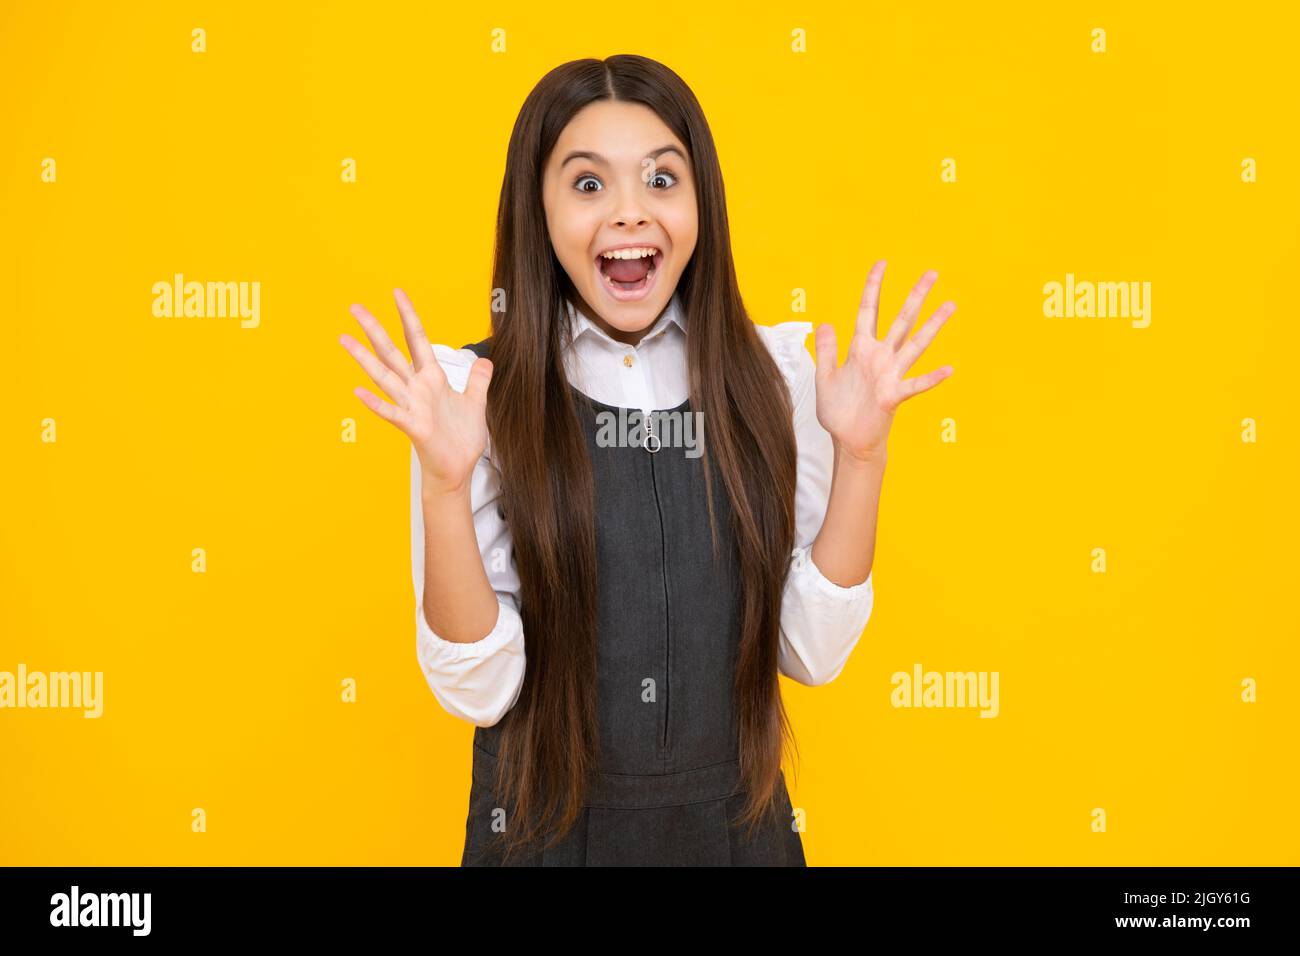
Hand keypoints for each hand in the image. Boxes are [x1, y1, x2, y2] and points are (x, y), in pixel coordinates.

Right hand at [338, 288, 492, 496]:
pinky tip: (358, 393)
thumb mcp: (476, 403)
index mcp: (432, 379)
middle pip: (392, 352)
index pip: (417, 340)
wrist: (458, 470)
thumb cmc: (461, 439)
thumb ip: (478, 380)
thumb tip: (486, 361)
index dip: (408, 316)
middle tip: (354, 307)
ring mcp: (412, 407)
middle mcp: (417, 389)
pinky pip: (392, 413)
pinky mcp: (414, 427)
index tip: (397, 292)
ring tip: (344, 340)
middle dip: (374, 329)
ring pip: (385, 377)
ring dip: (365, 359)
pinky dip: (376, 404)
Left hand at [813, 261, 954, 464]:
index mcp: (860, 349)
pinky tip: (948, 369)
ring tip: (950, 306)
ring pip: (914, 344)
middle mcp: (880, 357)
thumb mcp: (825, 376)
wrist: (847, 441)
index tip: (882, 263)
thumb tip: (824, 323)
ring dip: (932, 326)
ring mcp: (889, 374)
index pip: (868, 310)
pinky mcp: (893, 395)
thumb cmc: (838, 411)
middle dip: (915, 296)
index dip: (873, 287)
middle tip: (932, 272)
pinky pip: (915, 384)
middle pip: (900, 319)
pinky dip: (931, 378)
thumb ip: (827, 350)